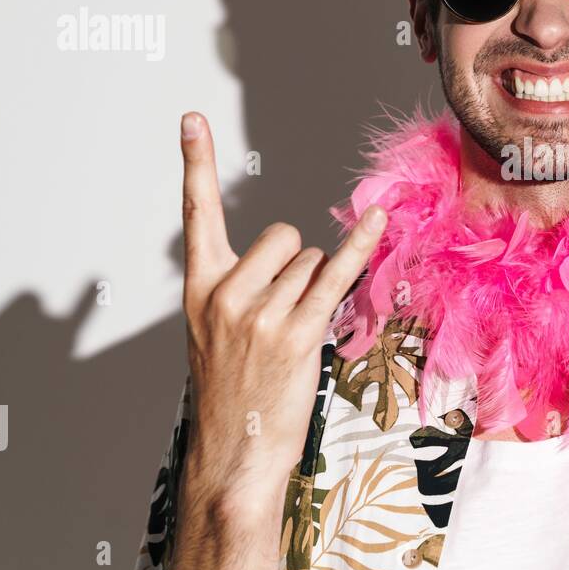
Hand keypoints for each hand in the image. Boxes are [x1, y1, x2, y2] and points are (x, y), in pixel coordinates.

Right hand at [177, 111, 385, 509]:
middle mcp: (225, 294)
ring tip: (292, 336)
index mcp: (200, 289)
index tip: (191, 118)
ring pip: (310, 263)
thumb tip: (298, 254)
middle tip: (282, 314)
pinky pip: (336, 274)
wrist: (235, 451)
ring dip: (314, 290)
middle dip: (295, 265)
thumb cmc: (233, 392)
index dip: (194, 162)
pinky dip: (359, 246)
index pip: (194, 213)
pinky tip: (377, 220)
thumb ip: (240, 287)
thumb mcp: (216, 332)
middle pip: (282, 236)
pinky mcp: (296, 334)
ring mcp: (259, 314)